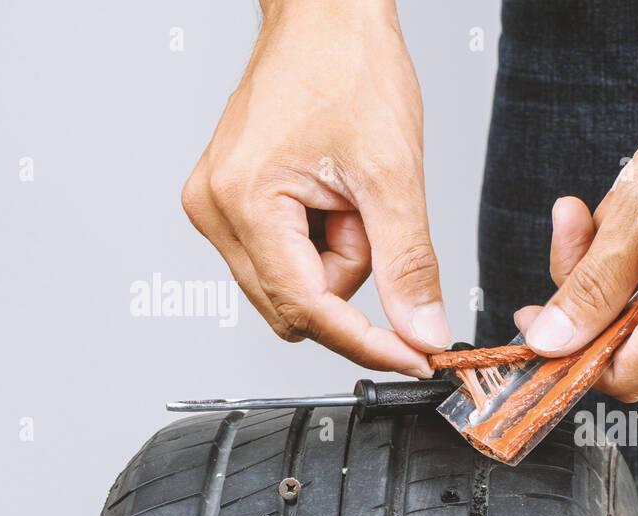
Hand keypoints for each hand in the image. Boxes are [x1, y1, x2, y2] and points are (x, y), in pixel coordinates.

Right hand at [180, 0, 446, 375]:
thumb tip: (421, 331)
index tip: (411, 359)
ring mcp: (220, 205)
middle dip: (352, 276)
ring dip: (341, 256)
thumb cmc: (347, 67)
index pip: (308, 309)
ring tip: (352, 192)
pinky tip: (335, 195)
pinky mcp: (234, 202)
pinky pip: (288, 256)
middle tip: (374, 217)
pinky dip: (325, 240)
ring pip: (296, 284)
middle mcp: (216, 208)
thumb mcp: (394, 174)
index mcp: (243, 200)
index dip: (367, 342)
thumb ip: (408, 265)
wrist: (326, 16)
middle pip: (298, 303)